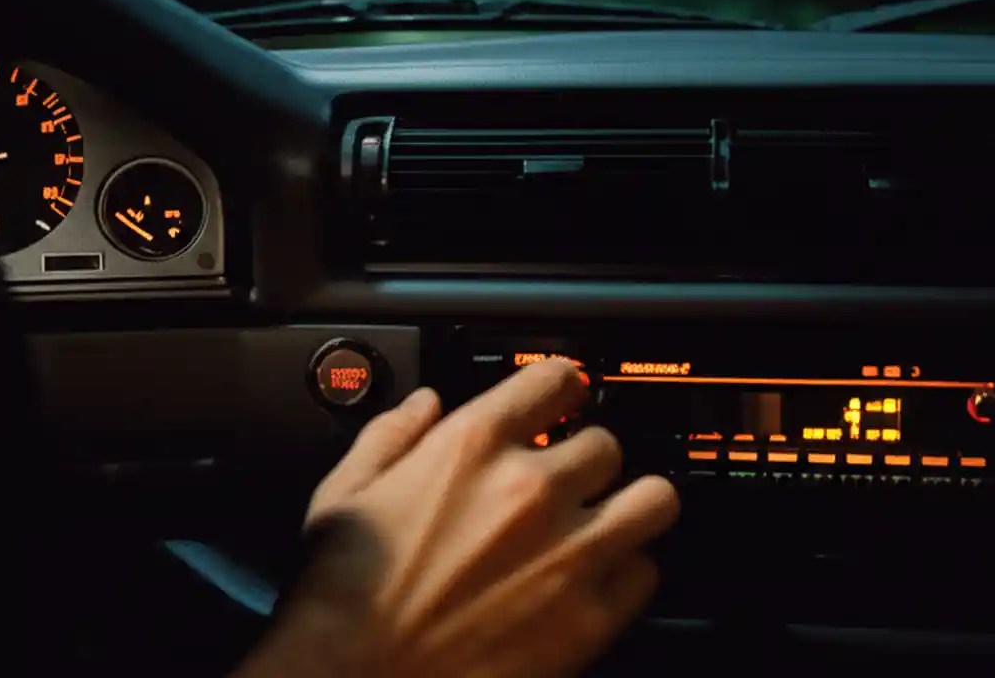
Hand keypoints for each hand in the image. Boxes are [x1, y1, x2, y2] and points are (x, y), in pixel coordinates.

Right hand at [235, 359, 679, 677]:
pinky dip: (627, 574)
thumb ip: (391, 434)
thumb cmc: (341, 596)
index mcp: (473, 445)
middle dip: (587, 460)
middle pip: (607, 443)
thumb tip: (423, 404)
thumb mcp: (345, 492)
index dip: (564, 388)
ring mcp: (569, 552)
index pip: (558, 379)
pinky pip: (646, 573)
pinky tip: (597, 581)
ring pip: (654, 499)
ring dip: (632, 505)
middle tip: (567, 486)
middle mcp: (530, 489)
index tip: (564, 402)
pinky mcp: (590, 616)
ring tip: (609, 521)